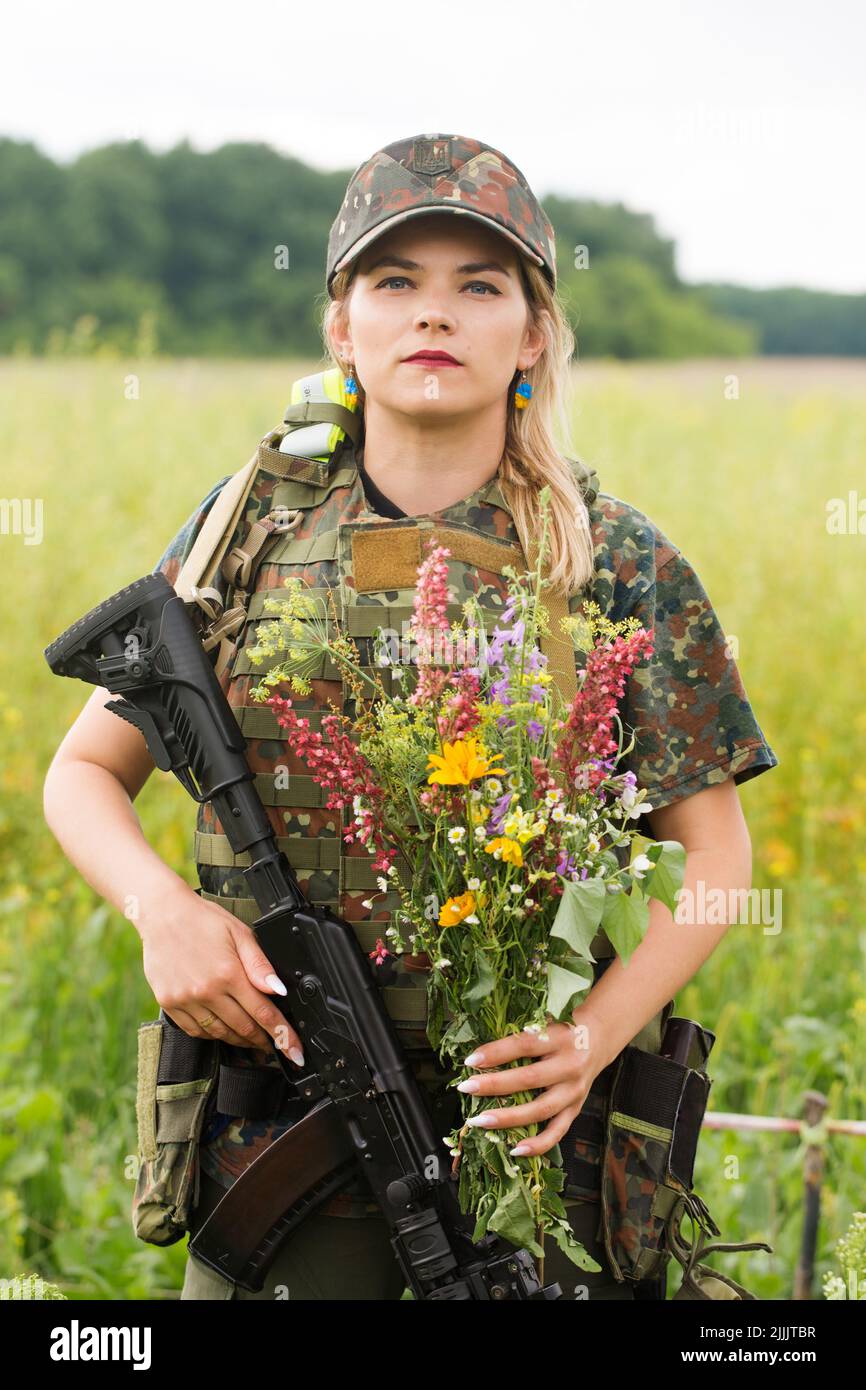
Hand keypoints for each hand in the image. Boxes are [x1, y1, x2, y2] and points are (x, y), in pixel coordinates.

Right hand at [140, 885, 304, 1065]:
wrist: (162, 914)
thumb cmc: (203, 920)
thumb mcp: (240, 934)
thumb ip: (260, 965)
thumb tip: (279, 990)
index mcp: (228, 973)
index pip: (263, 1014)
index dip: (283, 1036)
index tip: (295, 1052)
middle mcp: (206, 991)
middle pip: (243, 1029)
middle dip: (263, 1040)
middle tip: (275, 1045)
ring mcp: (185, 1000)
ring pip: (219, 1034)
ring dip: (239, 1040)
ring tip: (251, 1039)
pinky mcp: (168, 1004)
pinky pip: (195, 1031)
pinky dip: (212, 1035)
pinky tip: (221, 1029)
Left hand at [456, 1009, 611, 1157]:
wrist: (597, 1038)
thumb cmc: (561, 1028)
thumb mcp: (544, 1021)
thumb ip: (519, 1033)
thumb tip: (480, 1053)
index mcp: (560, 1037)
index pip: (524, 1045)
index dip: (496, 1053)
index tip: (470, 1060)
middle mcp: (570, 1065)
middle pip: (530, 1079)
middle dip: (495, 1085)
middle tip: (466, 1088)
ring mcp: (575, 1090)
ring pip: (541, 1109)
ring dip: (508, 1118)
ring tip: (480, 1120)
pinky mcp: (577, 1108)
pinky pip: (558, 1131)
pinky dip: (538, 1144)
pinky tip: (515, 1150)